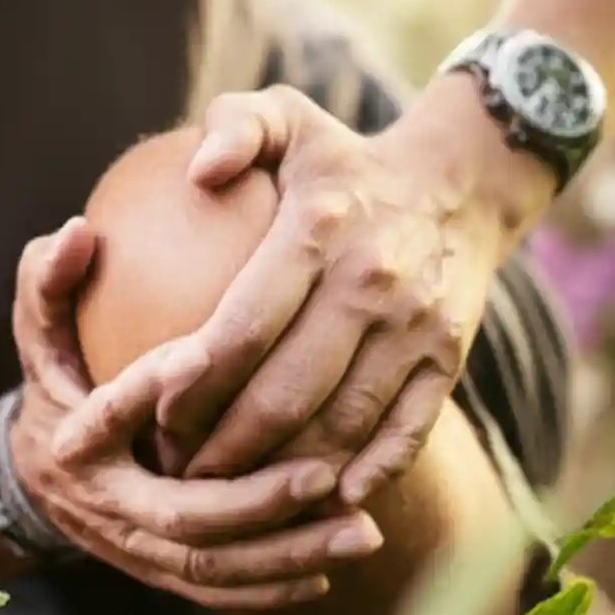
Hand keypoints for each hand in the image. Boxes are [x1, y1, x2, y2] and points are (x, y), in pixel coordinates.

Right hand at [8, 218, 381, 607]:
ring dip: (287, 551)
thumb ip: (51, 281)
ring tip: (360, 532)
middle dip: (256, 501)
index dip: (154, 388)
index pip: (114, 412)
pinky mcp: (156, 568)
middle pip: (182, 514)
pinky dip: (273, 582)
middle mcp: (102, 500)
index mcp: (73, 436)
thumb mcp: (42, 327)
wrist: (41, 473)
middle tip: (323, 474)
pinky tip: (332, 566)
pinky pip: (217, 587)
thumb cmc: (58, 379)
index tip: (208, 355)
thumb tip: (76, 231)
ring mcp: (131, 544)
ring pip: (212, 562)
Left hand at [157, 79, 531, 501]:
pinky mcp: (447, 361)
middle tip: (176, 468)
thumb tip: (196, 173)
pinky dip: (363, 476)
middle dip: (221, 446)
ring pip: (340, 427)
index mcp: (320, 228)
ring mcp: (417, 329)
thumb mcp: (286, 114)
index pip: (240, 326)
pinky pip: (405, 435)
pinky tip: (317, 499)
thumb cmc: (343, 159)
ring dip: (279, 472)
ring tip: (225, 491)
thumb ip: (234, 127)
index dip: (190, 383)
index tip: (151, 412)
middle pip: (284, 393)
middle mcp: (371, 283)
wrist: (462, 182)